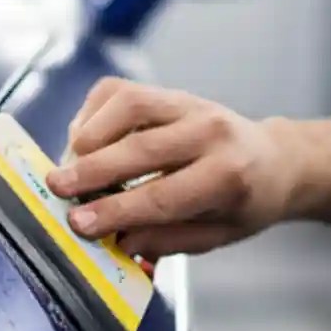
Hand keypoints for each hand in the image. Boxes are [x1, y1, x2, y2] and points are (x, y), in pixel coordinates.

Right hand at [46, 78, 299, 259]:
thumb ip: (167, 240)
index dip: (117, 210)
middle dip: (92, 171)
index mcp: (229, 175)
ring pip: (127, 105)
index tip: (80, 224)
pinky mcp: (166, 90)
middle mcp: (210, 131)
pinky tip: (82, 142)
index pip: (163, 195)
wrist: (273, 158)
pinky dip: (91, 114)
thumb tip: (118, 241)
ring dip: (89, 136)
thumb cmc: (243, 202)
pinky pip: (118, 91)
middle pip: (141, 147)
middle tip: (57, 189)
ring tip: (69, 165)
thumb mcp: (216, 235)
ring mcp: (187, 103)